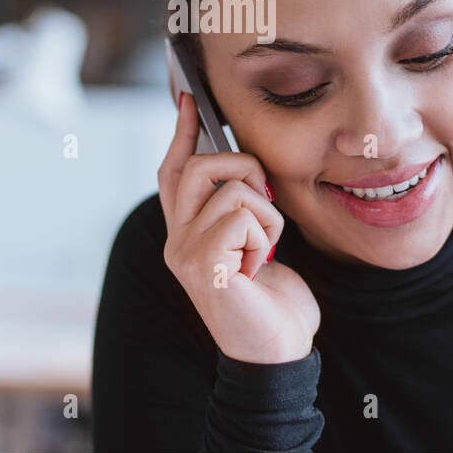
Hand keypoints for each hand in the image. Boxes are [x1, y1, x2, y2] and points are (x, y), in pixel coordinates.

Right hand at [157, 92, 320, 364]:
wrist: (280, 352)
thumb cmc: (273, 301)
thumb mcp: (256, 244)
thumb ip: (240, 210)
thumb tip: (243, 165)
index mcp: (185, 235)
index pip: (172, 172)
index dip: (182, 134)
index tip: (190, 99)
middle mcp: (176, 243)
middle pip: (197, 167)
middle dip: (242, 167)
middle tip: (265, 201)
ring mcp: (185, 255)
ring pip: (232, 189)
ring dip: (267, 214)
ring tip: (267, 250)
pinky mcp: (203, 267)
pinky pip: (243, 215)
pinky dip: (267, 234)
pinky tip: (263, 265)